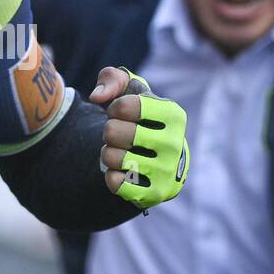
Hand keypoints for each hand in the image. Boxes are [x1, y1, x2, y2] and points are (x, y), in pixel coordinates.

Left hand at [90, 66, 188, 208]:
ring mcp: (167, 172)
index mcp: (174, 115)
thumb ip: (112, 78)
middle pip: (112, 131)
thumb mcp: (131, 91)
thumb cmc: (142, 119)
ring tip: (121, 152)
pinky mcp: (155, 195)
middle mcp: (175, 144)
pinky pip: (115, 184)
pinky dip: (111, 176)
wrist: (160, 159)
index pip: (123, 105)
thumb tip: (97, 96)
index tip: (122, 113)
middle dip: (109, 131)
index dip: (114, 108)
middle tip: (121, 135)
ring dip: (108, 153)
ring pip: (111, 158)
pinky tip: (123, 172)